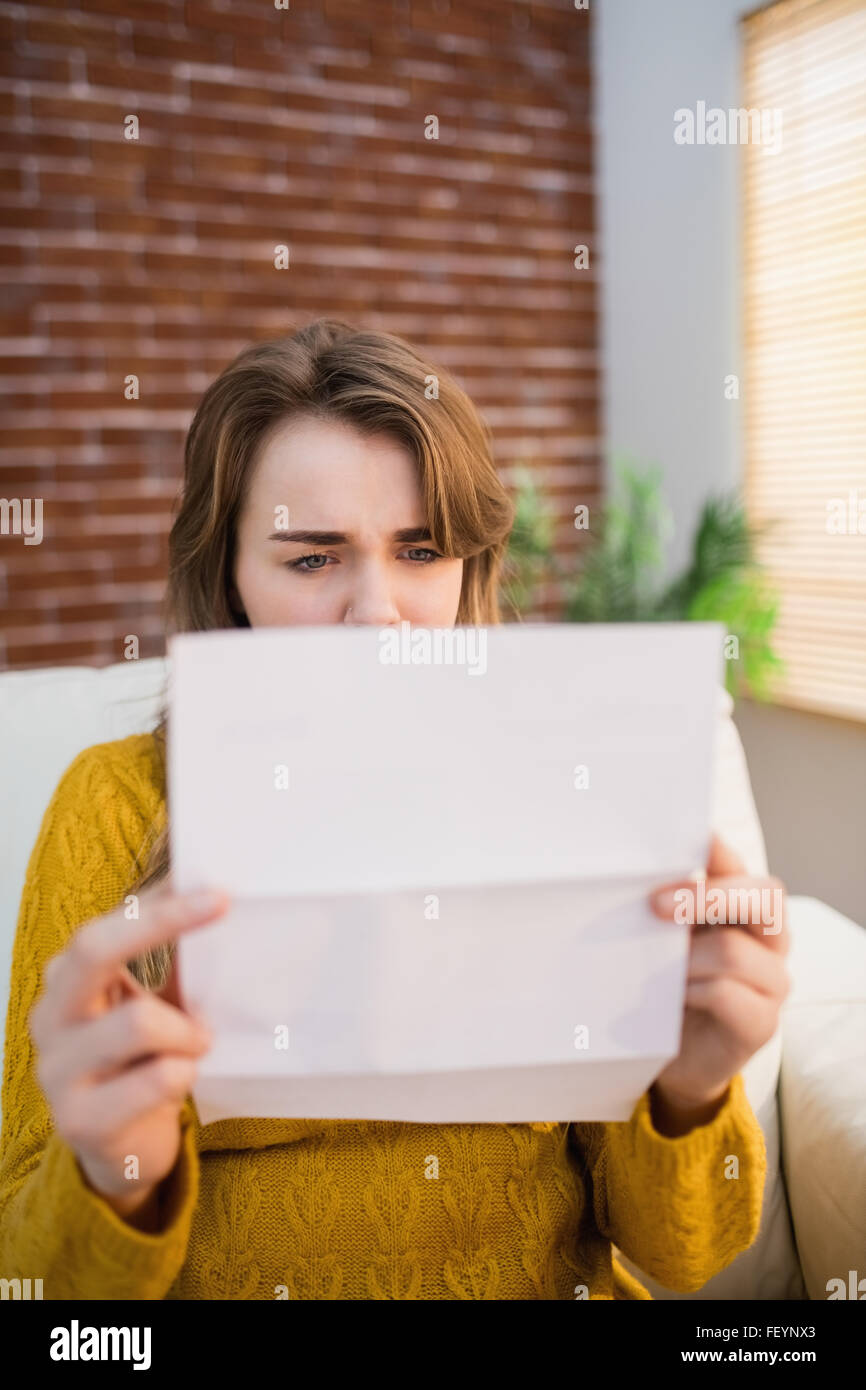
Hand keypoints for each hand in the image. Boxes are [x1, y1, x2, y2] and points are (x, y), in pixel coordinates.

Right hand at [30, 882, 229, 1221]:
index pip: (104, 927)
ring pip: (138, 1021)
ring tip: (200, 1042)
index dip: (158, 903)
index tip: (214, 887)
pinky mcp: (78, 1119)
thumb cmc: (144, 1064)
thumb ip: (175, 958)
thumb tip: (212, 895)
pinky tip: (185, 1077)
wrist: (125, 1149)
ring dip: (188, 1029)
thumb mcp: (158, 1002)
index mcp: (67, 982)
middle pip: (92, 951)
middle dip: (161, 923)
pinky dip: (184, 1072)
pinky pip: (154, 1079)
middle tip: (221, 908)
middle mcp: (50, 1017)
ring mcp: (57, 1070)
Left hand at [647, 837, 789, 1131]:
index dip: (716, 850)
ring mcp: (772, 982)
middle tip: (654, 904)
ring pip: (734, 950)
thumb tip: (630, 879)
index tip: (679, 843)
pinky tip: (673, 1000)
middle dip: (706, 896)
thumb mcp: (662, 940)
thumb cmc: (668, 987)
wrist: (675, 1058)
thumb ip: (663, 909)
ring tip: (657, 974)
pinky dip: (693, 992)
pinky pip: (728, 994)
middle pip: (763, 896)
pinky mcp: (763, 1023)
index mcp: (744, 908)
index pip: (739, 866)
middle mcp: (769, 939)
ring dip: (685, 959)